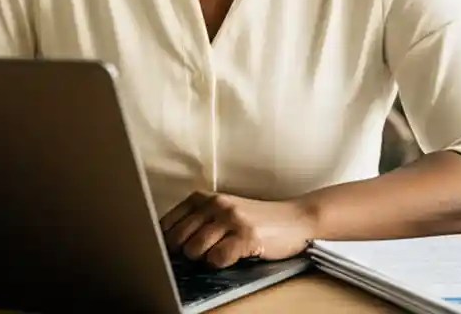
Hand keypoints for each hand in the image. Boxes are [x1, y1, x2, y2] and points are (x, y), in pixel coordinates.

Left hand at [159, 191, 316, 268]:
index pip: (166, 224)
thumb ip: (196, 222)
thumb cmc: (255, 220)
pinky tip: (233, 255)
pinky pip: (218, 258)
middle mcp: (215, 204)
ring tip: (222, 252)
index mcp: (204, 197)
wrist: (295, 219)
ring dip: (205, 258)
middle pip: (177, 240)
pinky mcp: (246, 236)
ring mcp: (231, 219)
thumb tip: (165, 246)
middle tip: (205, 253)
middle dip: (186, 253)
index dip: (166, 242)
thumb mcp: (222, 212)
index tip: (174, 251)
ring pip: (194, 249)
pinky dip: (221, 263)